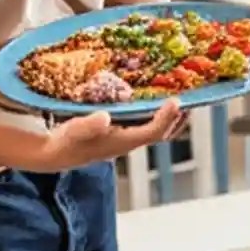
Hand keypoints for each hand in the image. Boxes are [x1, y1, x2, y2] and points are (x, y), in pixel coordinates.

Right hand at [25, 100, 187, 172]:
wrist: (56, 154)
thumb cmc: (67, 141)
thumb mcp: (74, 130)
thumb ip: (88, 125)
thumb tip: (104, 117)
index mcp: (124, 142)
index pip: (154, 132)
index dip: (167, 117)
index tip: (176, 100)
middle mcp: (131, 142)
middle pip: (164, 132)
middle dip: (179, 117)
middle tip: (193, 96)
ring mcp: (129, 138)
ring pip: (159, 129)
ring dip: (172, 115)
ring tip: (182, 95)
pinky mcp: (124, 133)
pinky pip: (149, 124)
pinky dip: (158, 113)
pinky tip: (158, 98)